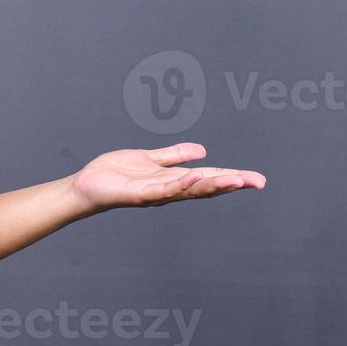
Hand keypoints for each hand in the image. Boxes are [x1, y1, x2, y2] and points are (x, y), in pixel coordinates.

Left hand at [68, 143, 265, 215]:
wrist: (88, 185)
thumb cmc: (117, 174)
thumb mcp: (151, 160)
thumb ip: (174, 155)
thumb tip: (203, 151)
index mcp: (174, 180)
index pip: (210, 178)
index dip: (234, 178)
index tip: (257, 179)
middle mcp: (170, 189)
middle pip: (207, 187)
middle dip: (233, 183)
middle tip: (258, 182)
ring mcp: (156, 193)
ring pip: (190, 190)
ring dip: (213, 184)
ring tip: (235, 179)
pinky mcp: (139, 194)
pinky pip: (163, 190)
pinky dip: (181, 184)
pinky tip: (195, 175)